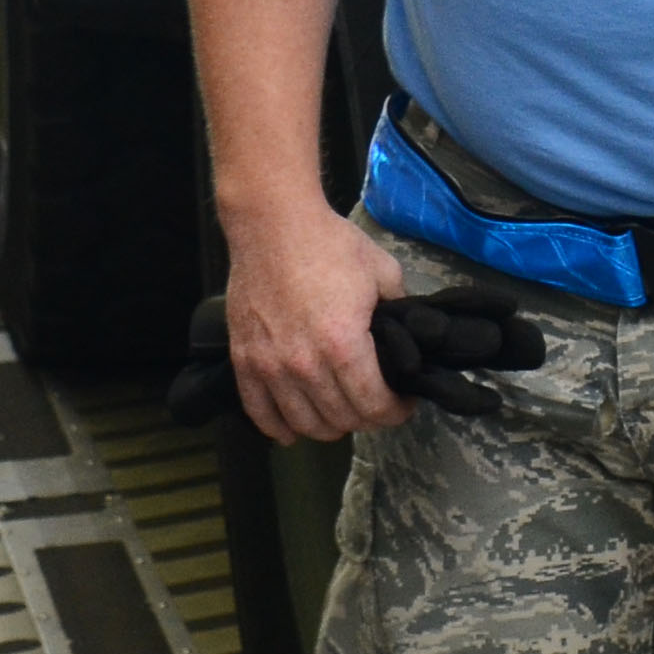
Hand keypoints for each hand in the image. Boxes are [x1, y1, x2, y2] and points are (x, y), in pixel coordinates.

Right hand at [227, 206, 414, 441]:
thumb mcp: (382, 273)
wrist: (272, 223)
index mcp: (343, 345)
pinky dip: (278, 428)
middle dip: (366, 418)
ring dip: (328, 426)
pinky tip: (292, 431)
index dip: (395, 412)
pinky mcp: (244, 359)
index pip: (373, 406)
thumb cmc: (328, 243)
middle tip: (376, 405)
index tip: (403, 404)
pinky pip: (259, 411)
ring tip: (341, 412)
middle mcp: (304, 364)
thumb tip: (409, 337)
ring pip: (304, 423)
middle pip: (341, 419)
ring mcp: (270, 365)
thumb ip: (399, 311)